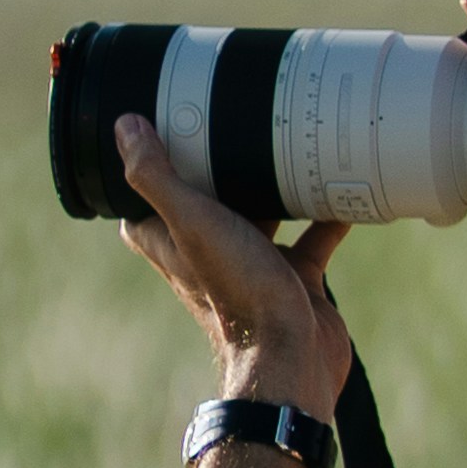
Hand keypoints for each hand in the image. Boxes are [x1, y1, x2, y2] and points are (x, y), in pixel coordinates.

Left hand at [114, 121, 356, 417]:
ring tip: (290, 136)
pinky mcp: (293, 275)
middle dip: (219, 162)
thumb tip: (124, 126)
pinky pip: (311, 235)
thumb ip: (157, 176)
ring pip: (260, 212)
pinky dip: (325, 212)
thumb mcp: (192, 222)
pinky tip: (342, 183)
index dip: (149, 163)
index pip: (146, 197)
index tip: (162, 122)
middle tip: (234, 112)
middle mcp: (207, 252)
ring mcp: (252, 263)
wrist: (293, 356)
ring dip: (272, 183)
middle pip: (208, 197)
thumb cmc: (236, 294)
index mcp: (172, 242)